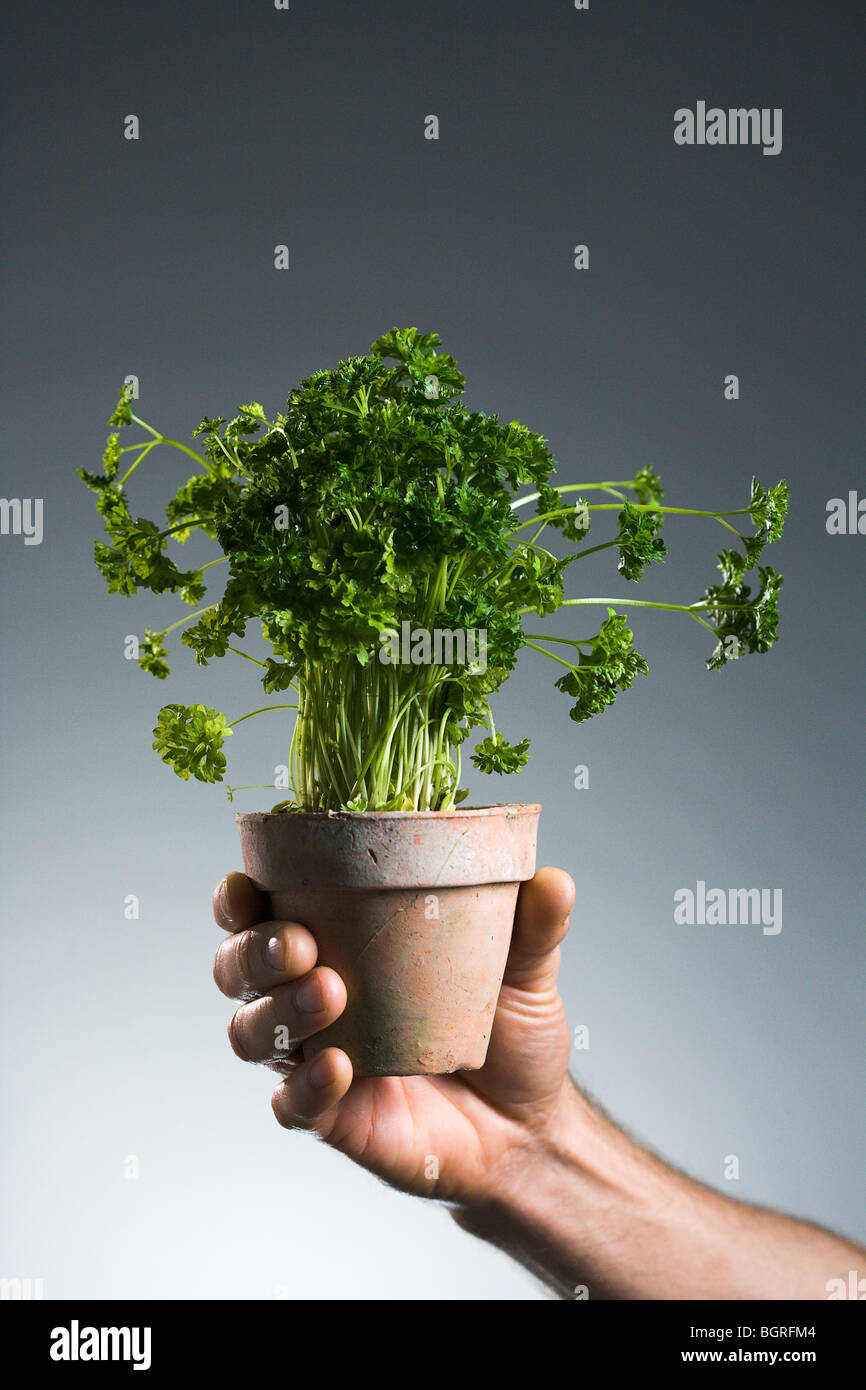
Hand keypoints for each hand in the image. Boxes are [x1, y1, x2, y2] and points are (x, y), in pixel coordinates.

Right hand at [212, 867, 575, 1205]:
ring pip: (250, 1031)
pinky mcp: (331, 1117)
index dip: (239, 895)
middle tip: (302, 943)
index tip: (249, 883)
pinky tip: (339, 1068)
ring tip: (330, 994)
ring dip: (278, 1009)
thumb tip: (554, 879)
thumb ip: (534, 924)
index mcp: (338, 940)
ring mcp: (313, 1058)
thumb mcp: (526, 970)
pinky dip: (306, 1085)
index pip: (262, 908)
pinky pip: (292, 1104)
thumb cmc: (508, 1033)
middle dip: (254, 950)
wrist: (528, 1127)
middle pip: (238, 967)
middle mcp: (309, 994)